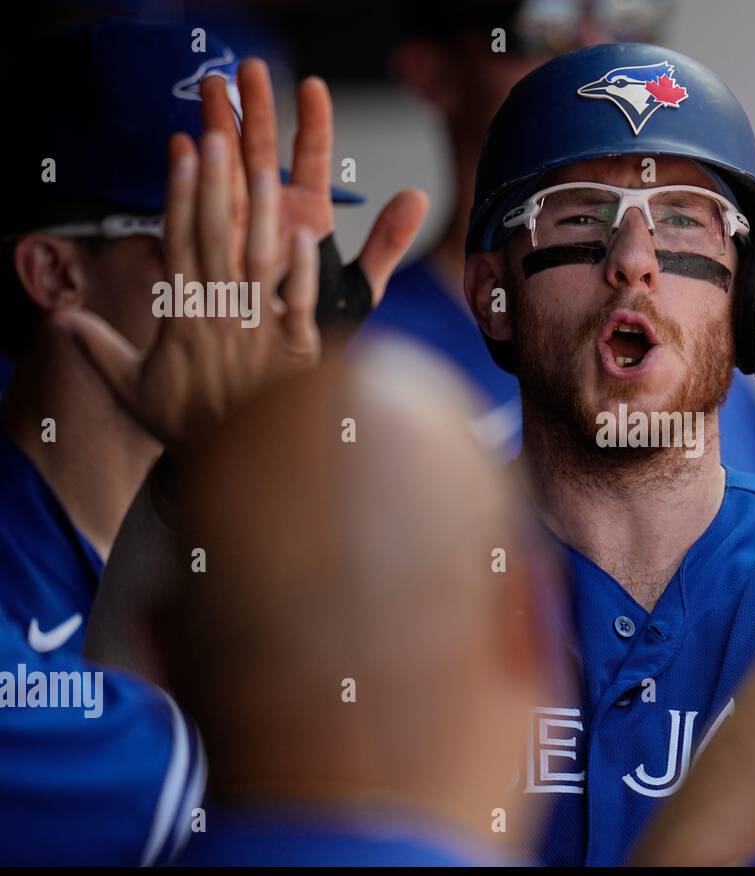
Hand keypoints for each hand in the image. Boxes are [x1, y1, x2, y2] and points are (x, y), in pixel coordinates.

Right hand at [54, 130, 318, 452]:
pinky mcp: (297, 350)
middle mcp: (220, 315)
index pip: (177, 243)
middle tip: (215, 134)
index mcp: (183, 317)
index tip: (180, 152)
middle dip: (214, 185)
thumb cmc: (191, 426)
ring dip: (259, 213)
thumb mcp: (132, 388)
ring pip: (258, 262)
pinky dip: (300, 270)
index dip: (178, 194)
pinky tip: (304, 233)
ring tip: (261, 166)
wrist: (241, 471)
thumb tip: (60, 318)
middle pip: (215, 239)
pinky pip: (298, 304)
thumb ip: (99, 348)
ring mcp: (259, 330)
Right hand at [199, 59, 427, 305]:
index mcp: (304, 220)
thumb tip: (417, 194)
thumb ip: (388, 241)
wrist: (283, 385)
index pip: (310, 161)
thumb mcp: (360, 287)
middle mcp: (271, 226)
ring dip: (224, 150)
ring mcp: (243, 250)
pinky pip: (228, 244)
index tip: (312, 85)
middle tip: (242, 68)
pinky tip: (210, 176)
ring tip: (214, 105)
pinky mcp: (230, 283)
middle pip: (261, 158)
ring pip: (232, 190)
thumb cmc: (318, 329)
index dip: (313, 124)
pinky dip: (220, 210)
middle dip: (252, 112)